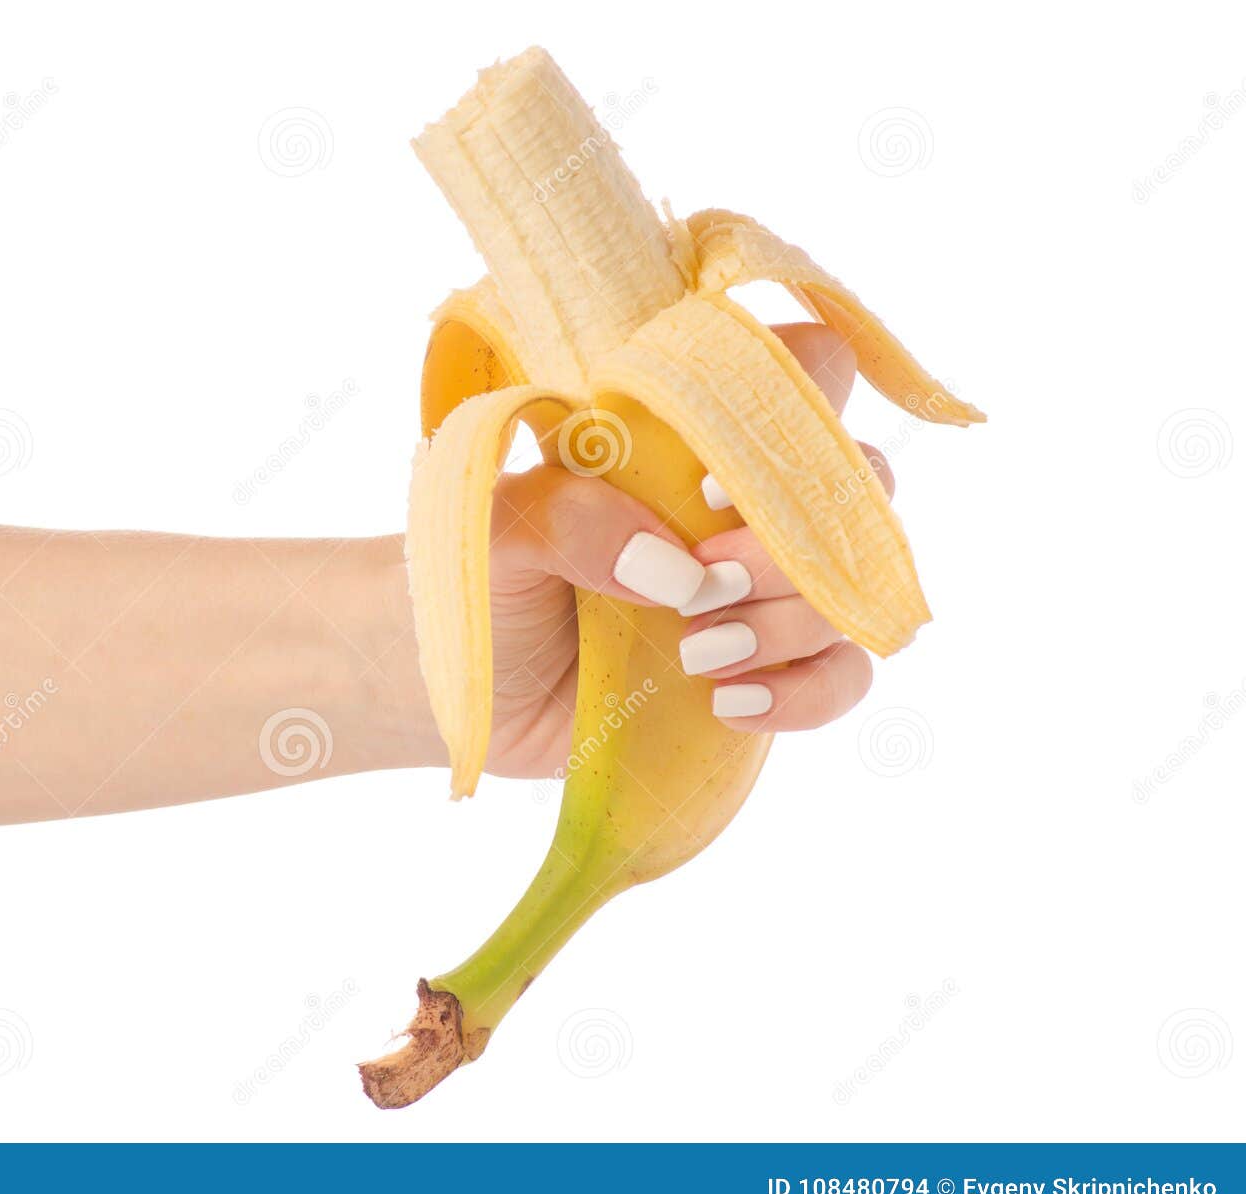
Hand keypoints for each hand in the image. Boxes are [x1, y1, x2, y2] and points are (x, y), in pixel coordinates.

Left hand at [481, 323, 891, 779]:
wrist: (457, 691)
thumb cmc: (478, 585)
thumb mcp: (497, 533)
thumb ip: (570, 520)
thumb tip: (671, 570)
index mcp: (687, 440)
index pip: (800, 374)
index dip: (792, 418)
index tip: (711, 489)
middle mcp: (739, 506)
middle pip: (851, 488)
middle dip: (784, 548)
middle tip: (701, 590)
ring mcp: (761, 589)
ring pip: (845, 585)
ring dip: (786, 624)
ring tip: (693, 655)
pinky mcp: (766, 669)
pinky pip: (843, 674)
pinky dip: (808, 691)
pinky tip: (731, 703)